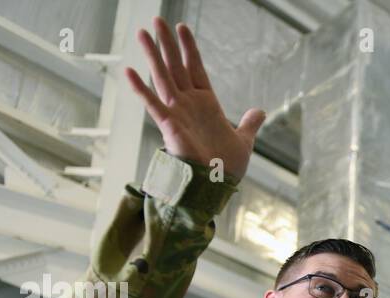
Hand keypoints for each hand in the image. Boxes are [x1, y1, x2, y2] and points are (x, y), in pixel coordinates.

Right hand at [125, 18, 264, 179]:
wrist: (218, 186)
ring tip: (142, 33)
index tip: (181, 27)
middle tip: (156, 19)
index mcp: (206, 104)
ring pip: (163, 77)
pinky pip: (153, 104)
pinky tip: (129, 71)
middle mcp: (189, 104)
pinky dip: (141, 89)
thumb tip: (260, 112)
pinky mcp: (169, 126)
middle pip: (176, 66)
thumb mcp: (244, 140)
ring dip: (152, 55)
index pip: (195, 67)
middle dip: (167, 43)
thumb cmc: (226, 167)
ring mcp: (178, 113)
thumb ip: (249, 124)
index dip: (189, 48)